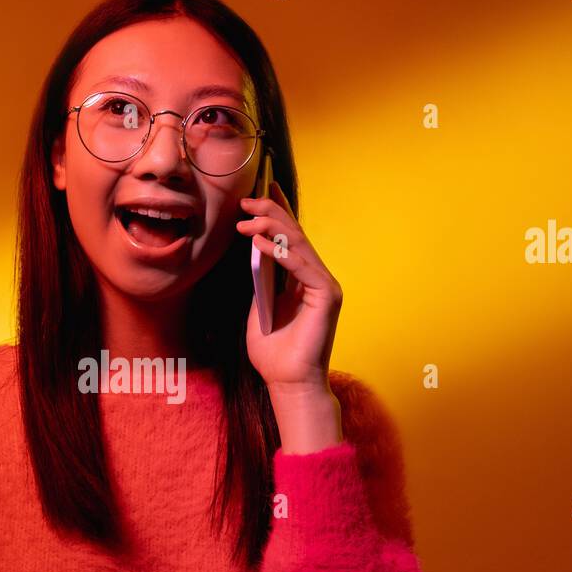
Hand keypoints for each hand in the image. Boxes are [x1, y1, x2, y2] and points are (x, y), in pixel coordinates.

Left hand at [234, 181, 342, 395]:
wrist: (287, 382)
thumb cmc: (273, 352)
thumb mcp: (257, 308)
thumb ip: (259, 280)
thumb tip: (250, 250)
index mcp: (301, 279)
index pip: (290, 238)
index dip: (278, 211)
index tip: (261, 189)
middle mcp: (316, 277)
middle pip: (294, 235)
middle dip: (270, 212)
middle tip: (245, 201)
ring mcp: (324, 285)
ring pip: (298, 245)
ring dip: (270, 227)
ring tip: (245, 220)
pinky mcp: (327, 296)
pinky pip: (302, 266)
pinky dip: (280, 252)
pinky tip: (258, 243)